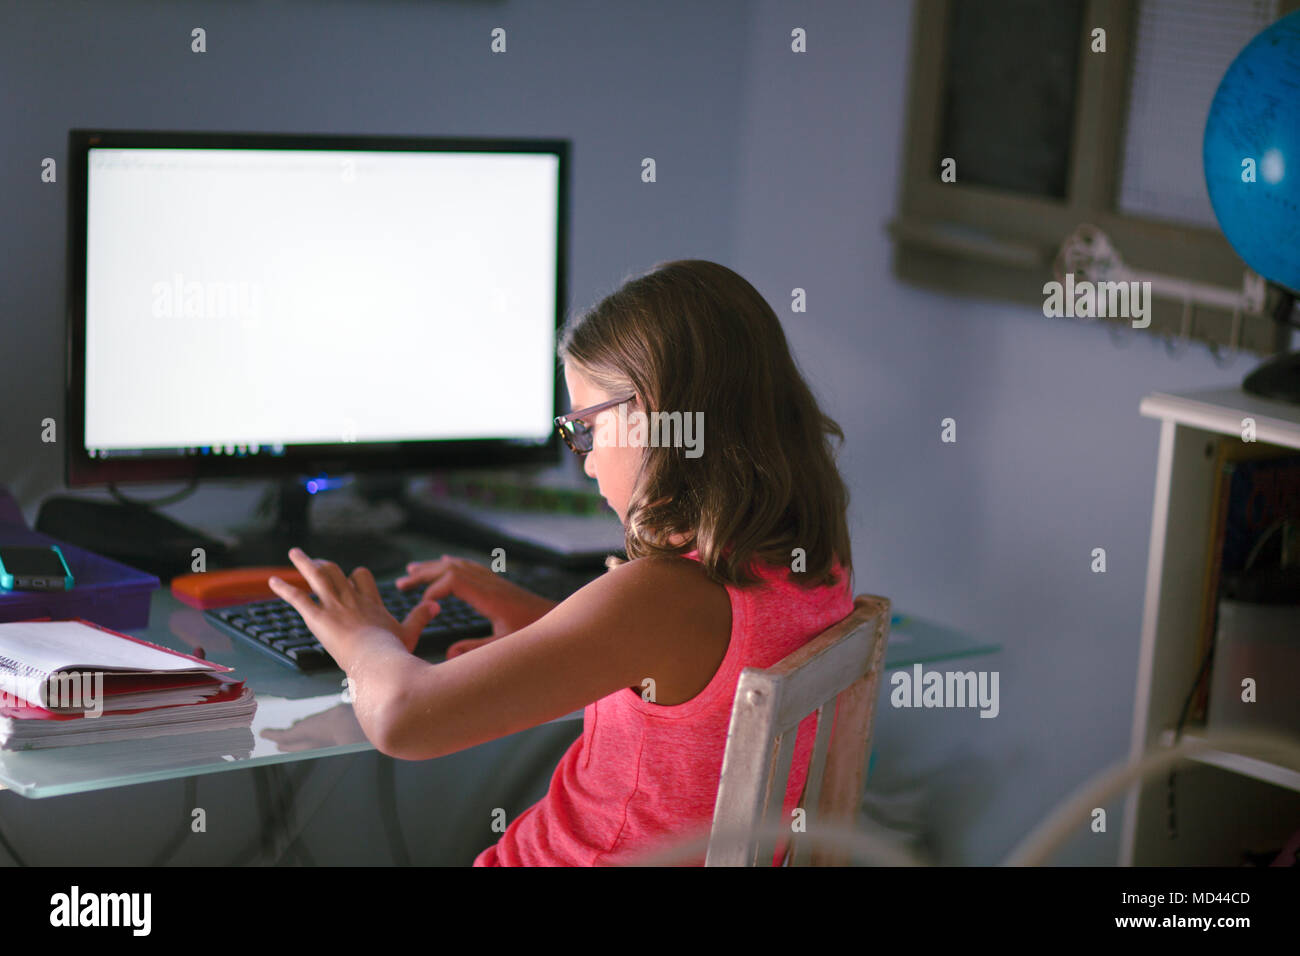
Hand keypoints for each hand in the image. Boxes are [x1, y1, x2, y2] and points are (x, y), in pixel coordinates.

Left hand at [268, 547, 438, 660]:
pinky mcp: (318, 616)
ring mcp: (334, 606)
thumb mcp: (410, 633)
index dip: (355, 577)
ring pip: (317, 575)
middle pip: (336, 571)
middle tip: (316, 563)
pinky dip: (284, 588)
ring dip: (304, 563)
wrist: (377, 659)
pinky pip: (298, 597)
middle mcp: (351, 598)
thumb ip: (421, 616)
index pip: (361, 577)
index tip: (350, 580)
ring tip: (296, 554)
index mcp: (371, 602)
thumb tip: (437, 604)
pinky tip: (273, 581)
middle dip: (325, 565)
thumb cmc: (393, 652)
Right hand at [394, 555, 557, 657]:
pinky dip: (450, 564)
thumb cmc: (535, 634)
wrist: (561, 621)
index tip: (420, 604)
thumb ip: (477, 651)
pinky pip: (468, 567)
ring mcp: (494, 581)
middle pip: (451, 568)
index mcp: (490, 597)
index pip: (453, 580)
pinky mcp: (497, 583)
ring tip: (411, 570)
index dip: (433, 589)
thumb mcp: (506, 646)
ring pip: (458, 565)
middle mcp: (490, 583)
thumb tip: (448, 655)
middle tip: (400, 584)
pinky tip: (443, 561)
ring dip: (433, 567)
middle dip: (424, 574)